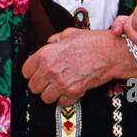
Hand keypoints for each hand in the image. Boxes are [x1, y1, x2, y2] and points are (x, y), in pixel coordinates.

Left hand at [22, 28, 136, 105]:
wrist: (111, 53)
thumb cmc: (93, 43)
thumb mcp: (69, 34)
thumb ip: (55, 40)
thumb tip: (50, 42)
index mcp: (45, 54)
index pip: (25, 71)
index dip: (32, 73)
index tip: (37, 73)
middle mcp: (50, 70)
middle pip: (33, 87)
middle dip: (41, 85)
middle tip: (49, 81)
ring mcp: (61, 82)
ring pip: (45, 98)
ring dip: (52, 94)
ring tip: (60, 87)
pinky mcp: (73, 92)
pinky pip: (62, 103)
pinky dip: (66, 99)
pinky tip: (71, 90)